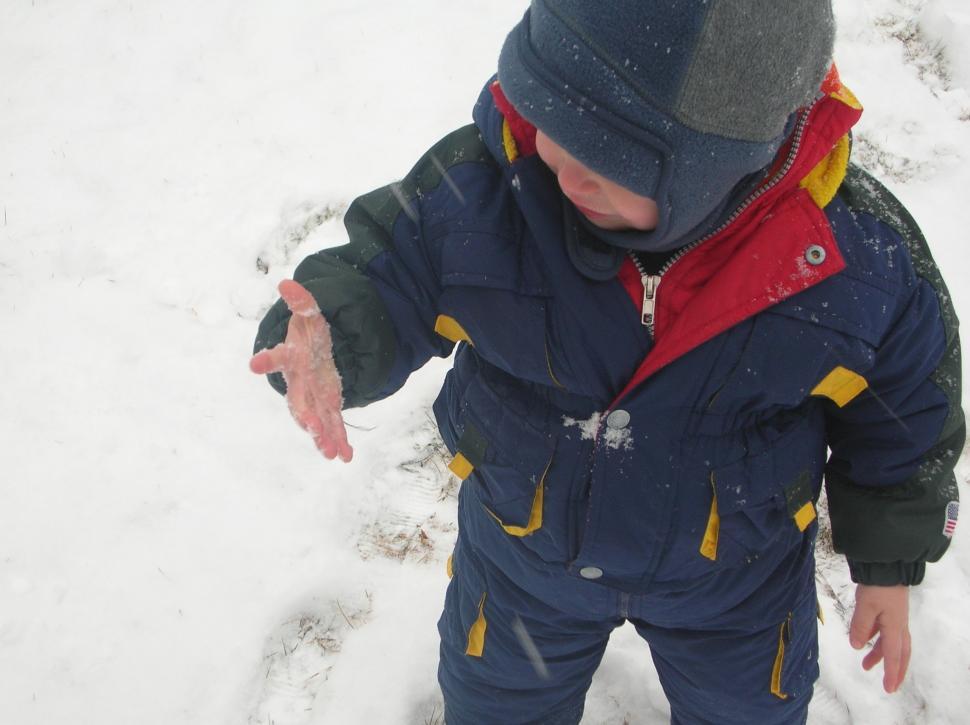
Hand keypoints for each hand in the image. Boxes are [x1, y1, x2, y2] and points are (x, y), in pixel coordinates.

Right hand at [250, 279, 353, 461]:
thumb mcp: (310, 315)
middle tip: (311, 426)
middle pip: (298, 399)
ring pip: (316, 419)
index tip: (254, 364)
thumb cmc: (308, 334)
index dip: (267, 360)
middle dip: (304, 413)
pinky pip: (332, 426)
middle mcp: (299, 382)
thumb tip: (287, 282)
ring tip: (329, 452)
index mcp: (292, 357)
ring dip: (322, 436)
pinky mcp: (327, 407)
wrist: (313, 352)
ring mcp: (312, 397)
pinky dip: (338, 441)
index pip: (277, 357)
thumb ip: (301, 301)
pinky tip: (345, 457)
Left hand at [849, 584, 910, 692]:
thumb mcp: (866, 607)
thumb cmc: (878, 587)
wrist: (886, 566)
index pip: (894, 655)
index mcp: (895, 627)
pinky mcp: (889, 609)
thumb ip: (861, 627)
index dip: (891, 673)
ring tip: (866, 664)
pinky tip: (865, 640)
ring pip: (890, 642)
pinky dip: (877, 639)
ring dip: (880, 654)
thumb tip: (857, 646)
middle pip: (899, 652)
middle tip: (887, 684)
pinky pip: (884, 631)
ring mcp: (894, 616)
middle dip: (893, 669)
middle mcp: (898, 625)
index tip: (888, 688)